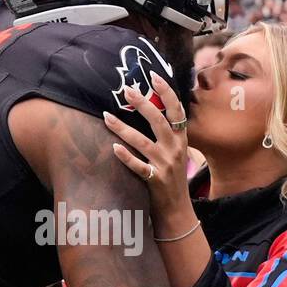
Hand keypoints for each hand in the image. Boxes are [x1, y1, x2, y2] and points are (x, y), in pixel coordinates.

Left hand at [103, 73, 191, 222]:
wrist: (177, 209)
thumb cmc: (172, 177)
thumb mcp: (176, 151)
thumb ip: (167, 133)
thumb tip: (151, 108)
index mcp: (180, 139)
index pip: (176, 110)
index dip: (166, 92)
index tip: (153, 76)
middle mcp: (175, 149)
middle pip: (159, 121)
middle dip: (142, 104)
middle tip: (126, 90)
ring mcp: (165, 165)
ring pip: (143, 142)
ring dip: (123, 128)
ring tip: (106, 116)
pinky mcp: (155, 181)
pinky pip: (138, 166)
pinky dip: (126, 157)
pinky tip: (113, 148)